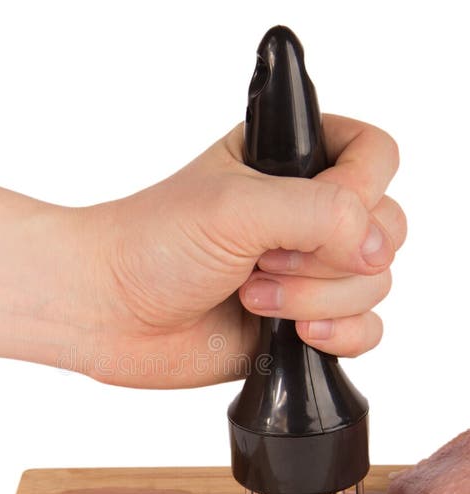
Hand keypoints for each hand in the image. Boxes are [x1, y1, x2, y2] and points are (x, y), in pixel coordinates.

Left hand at [70, 114, 405, 387]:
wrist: (109, 311)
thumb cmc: (151, 245)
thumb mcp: (237, 207)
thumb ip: (320, 212)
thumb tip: (377, 247)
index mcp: (291, 160)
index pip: (375, 157)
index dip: (361, 190)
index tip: (316, 218)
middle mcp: (306, 213)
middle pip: (384, 229)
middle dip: (328, 258)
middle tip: (264, 260)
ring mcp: (308, 270)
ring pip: (373, 284)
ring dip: (315, 299)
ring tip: (252, 296)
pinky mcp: (304, 321)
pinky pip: (365, 330)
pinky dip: (339, 335)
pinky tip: (292, 335)